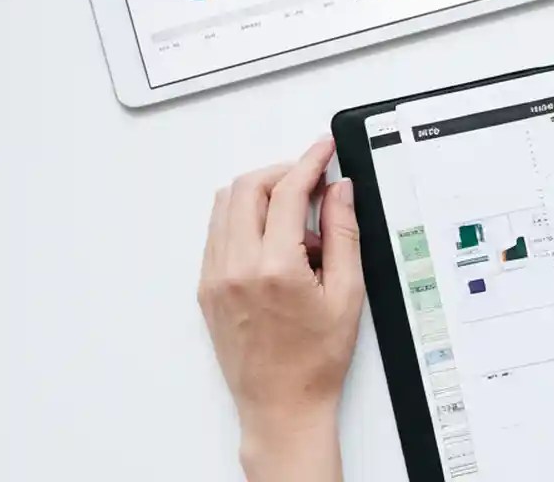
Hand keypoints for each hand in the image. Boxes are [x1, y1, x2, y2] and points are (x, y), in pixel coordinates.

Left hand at [198, 138, 363, 480]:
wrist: (282, 405)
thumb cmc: (317, 360)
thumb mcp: (347, 294)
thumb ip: (344, 234)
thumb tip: (341, 190)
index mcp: (274, 269)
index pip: (287, 192)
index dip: (310, 162)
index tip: (324, 149)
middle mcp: (236, 268)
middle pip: (248, 187)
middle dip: (283, 172)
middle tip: (314, 181)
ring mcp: (214, 277)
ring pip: (227, 205)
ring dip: (262, 195)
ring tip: (299, 221)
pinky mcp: (206, 287)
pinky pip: (219, 232)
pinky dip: (247, 220)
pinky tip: (278, 243)